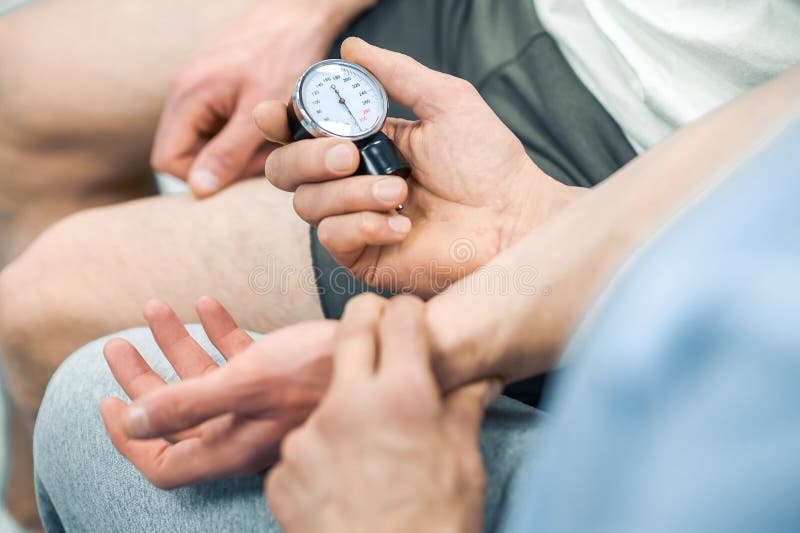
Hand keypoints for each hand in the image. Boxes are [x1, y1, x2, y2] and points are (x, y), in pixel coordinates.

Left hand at [100, 297, 335, 488]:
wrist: (380, 350)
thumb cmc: (319, 371)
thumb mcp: (247, 385)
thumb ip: (188, 405)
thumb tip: (131, 423)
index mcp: (231, 445)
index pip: (164, 462)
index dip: (129, 440)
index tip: (108, 402)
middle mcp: (243, 430)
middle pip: (177, 414)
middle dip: (143, 378)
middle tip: (118, 345)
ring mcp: (262, 404)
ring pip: (205, 379)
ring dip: (176, 345)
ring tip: (154, 308)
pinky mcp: (281, 377)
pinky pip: (239, 358)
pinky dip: (219, 332)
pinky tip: (208, 305)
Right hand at [151, 0, 373, 196]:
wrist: (299, 12)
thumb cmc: (283, 55)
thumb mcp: (259, 112)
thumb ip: (228, 153)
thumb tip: (198, 190)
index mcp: (187, 97)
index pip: (168, 161)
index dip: (203, 176)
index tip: (243, 170)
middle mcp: (184, 92)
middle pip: (183, 152)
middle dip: (221, 164)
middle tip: (261, 157)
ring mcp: (198, 88)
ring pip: (202, 140)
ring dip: (233, 150)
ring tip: (269, 141)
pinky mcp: (215, 86)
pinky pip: (216, 124)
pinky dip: (239, 134)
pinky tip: (267, 127)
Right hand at [254, 37, 583, 295]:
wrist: (513, 217)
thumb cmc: (488, 161)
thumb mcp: (445, 101)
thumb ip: (396, 74)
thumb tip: (351, 47)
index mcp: (361, 143)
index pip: (299, 133)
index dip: (279, 122)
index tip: (278, 114)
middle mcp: (349, 182)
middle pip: (284, 170)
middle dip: (309, 158)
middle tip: (350, 154)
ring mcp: (353, 221)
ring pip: (307, 205)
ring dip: (352, 194)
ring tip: (401, 191)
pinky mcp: (363, 256)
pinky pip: (332, 240)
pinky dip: (362, 226)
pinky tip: (401, 225)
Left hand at [266, 294, 500, 532]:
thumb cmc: (436, 525)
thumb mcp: (462, 462)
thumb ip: (463, 408)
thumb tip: (483, 379)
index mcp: (402, 396)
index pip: (400, 318)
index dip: (409, 312)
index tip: (410, 318)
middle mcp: (347, 405)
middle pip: (350, 330)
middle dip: (366, 320)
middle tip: (378, 330)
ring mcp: (307, 438)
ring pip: (325, 396)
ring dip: (345, 406)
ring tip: (369, 449)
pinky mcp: (280, 472)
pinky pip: (304, 446)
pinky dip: (323, 453)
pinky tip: (345, 482)